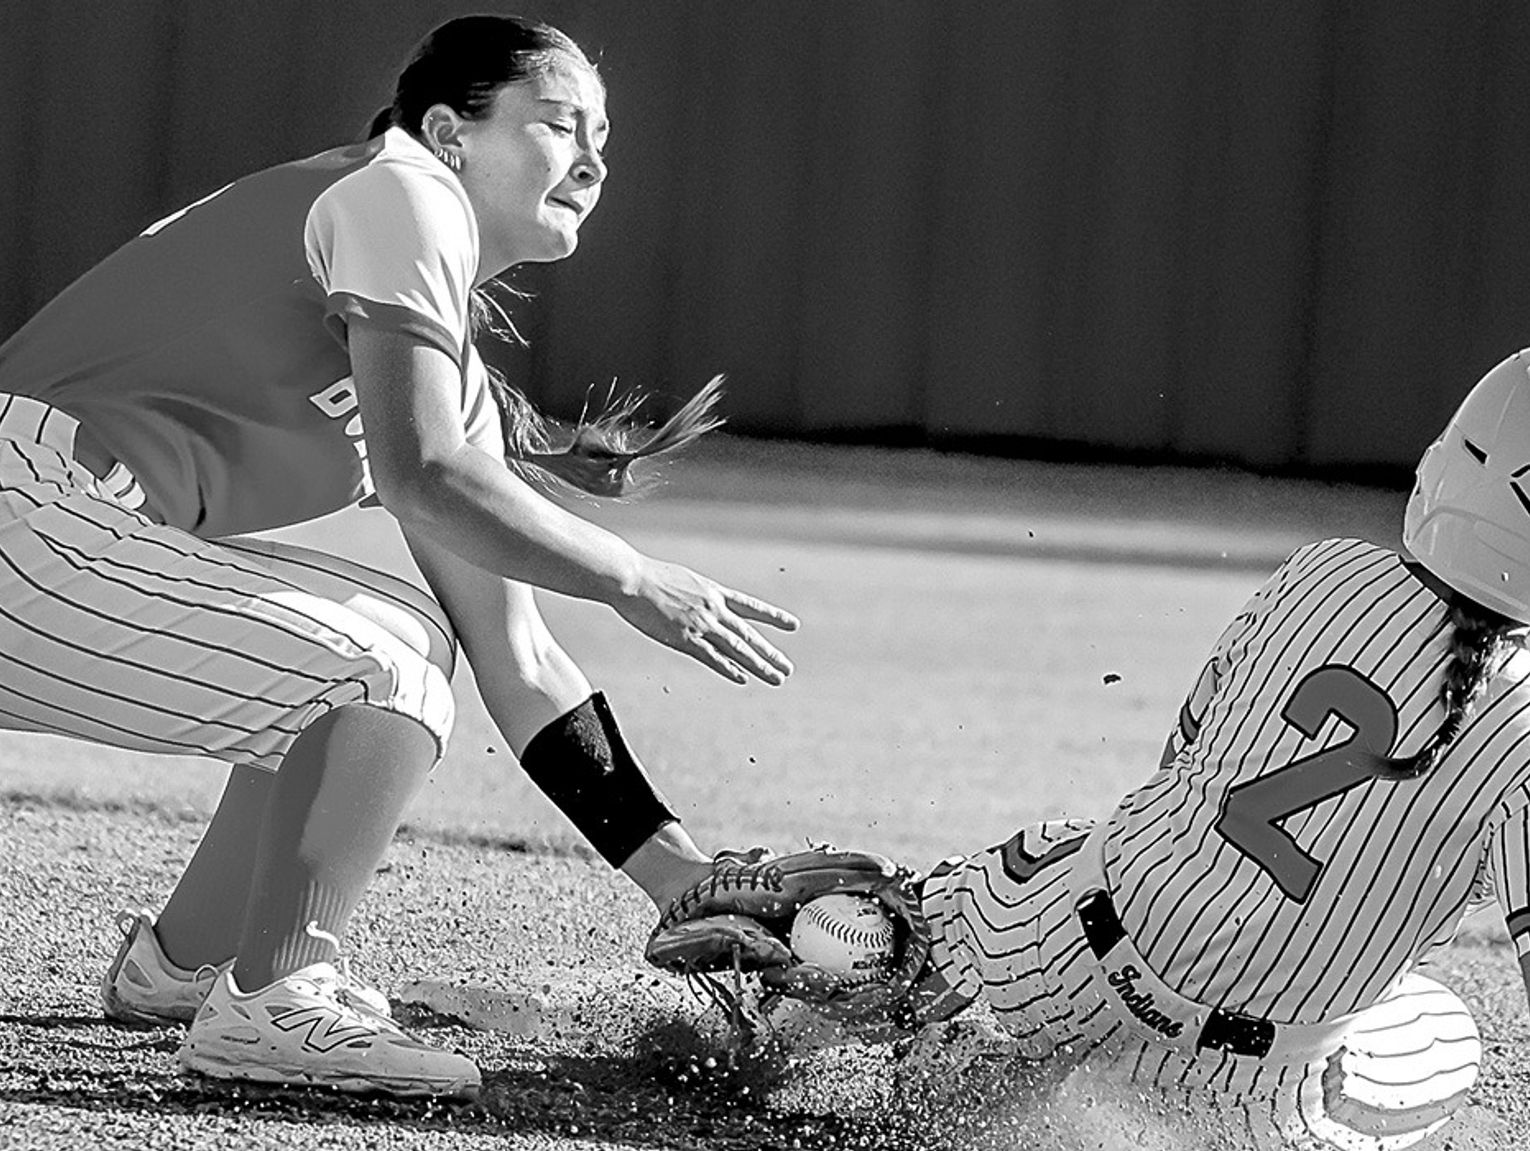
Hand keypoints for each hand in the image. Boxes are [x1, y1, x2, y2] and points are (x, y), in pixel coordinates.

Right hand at [615, 557, 797, 683]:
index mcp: (714, 592)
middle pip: (749, 635)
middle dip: (770, 653)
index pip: (751, 607)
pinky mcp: (685, 638)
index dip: (773, 617)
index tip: (793, 625)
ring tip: (778, 679)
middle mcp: (713, 609)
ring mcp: (701, 624)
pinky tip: (743, 679)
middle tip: (788, 669)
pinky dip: (729, 669)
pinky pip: (712, 657)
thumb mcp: (683, 580)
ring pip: (737, 649)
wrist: (632, 578)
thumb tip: (701, 600)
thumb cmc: (649, 577)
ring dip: (759, 666)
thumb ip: (696, 594)